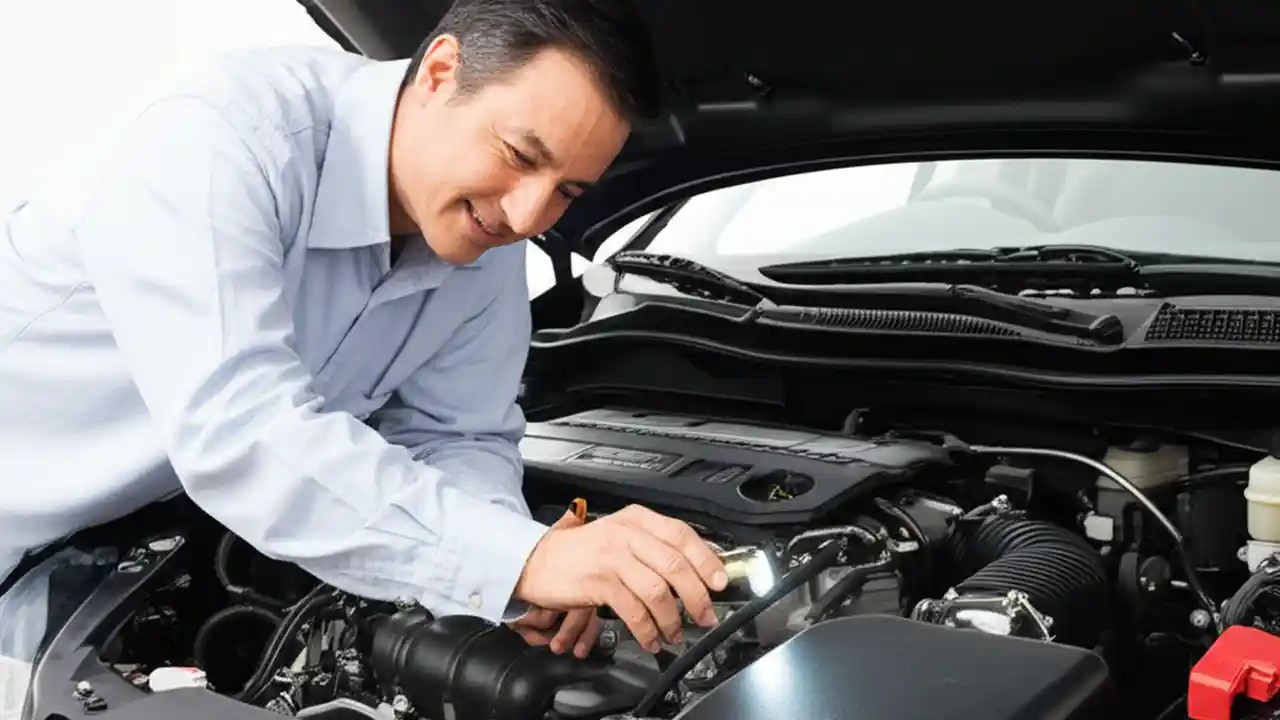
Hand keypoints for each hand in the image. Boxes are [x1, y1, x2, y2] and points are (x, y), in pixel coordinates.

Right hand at [513, 504, 727, 652]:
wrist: (537, 561)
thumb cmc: (581, 552)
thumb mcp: (619, 537)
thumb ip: (652, 547)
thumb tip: (693, 571)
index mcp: (637, 519)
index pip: (682, 535)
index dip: (706, 560)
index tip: (720, 581)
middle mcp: (626, 533)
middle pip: (675, 565)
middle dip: (697, 596)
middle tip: (706, 615)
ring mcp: (612, 557)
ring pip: (658, 590)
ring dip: (673, 618)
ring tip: (676, 632)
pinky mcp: (599, 581)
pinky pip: (634, 610)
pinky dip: (647, 629)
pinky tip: (651, 638)